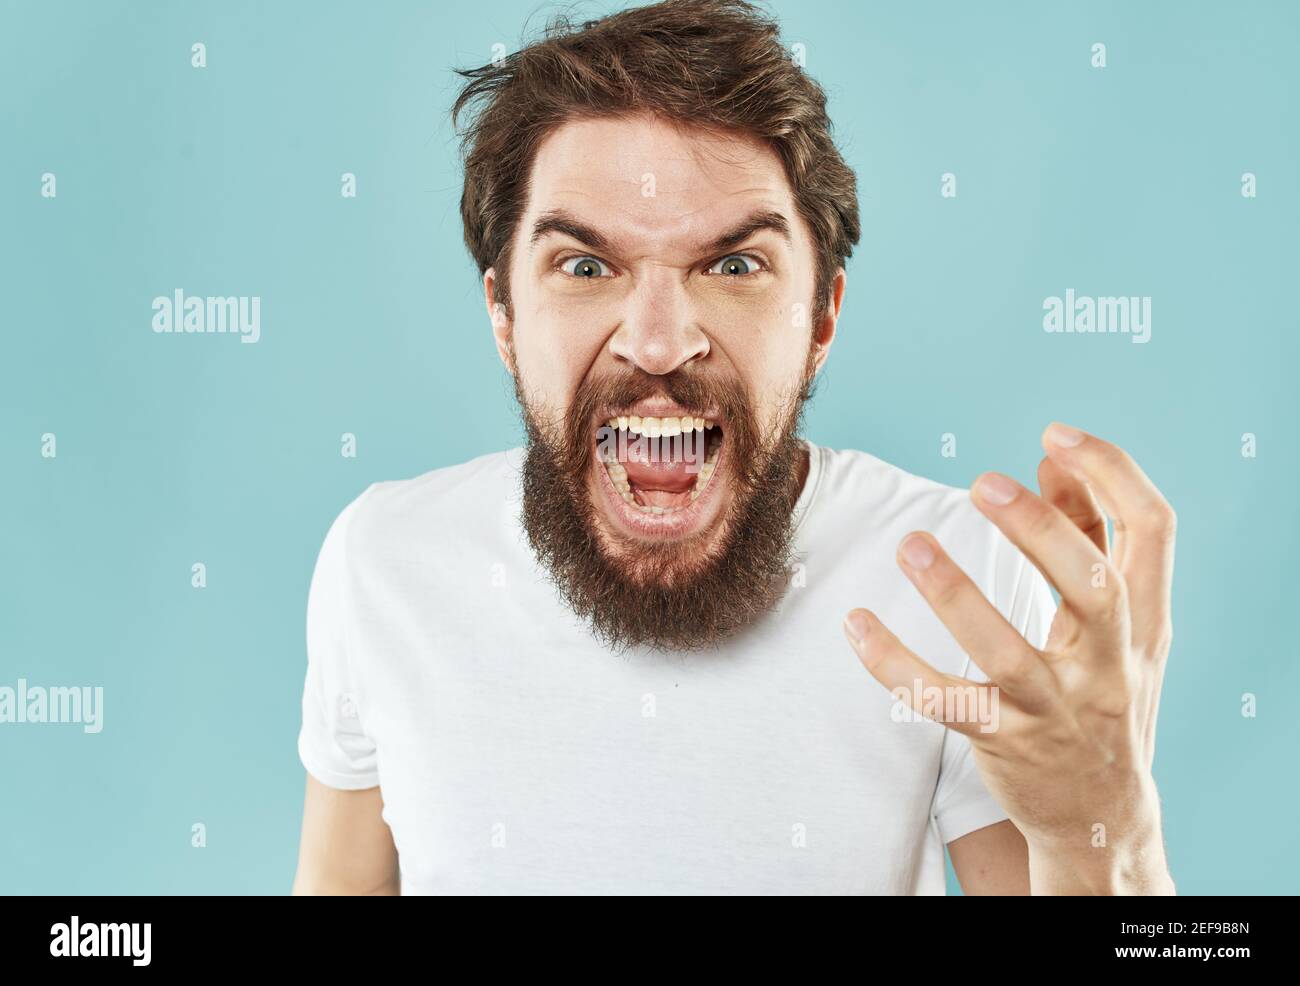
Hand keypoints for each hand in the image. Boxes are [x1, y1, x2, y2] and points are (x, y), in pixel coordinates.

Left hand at [842, 423, 1175, 893]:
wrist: (1103, 816)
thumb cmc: (1102, 691)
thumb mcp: (1117, 622)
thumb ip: (1087, 536)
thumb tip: (1054, 459)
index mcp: (1145, 621)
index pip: (1152, 532)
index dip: (1112, 474)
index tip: (1054, 436)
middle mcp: (1111, 664)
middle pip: (1093, 587)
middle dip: (1040, 531)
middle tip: (983, 482)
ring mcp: (1057, 709)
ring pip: (1008, 653)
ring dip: (956, 596)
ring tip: (910, 544)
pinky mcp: (1005, 743)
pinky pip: (943, 703)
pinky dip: (895, 665)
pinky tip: (856, 623)